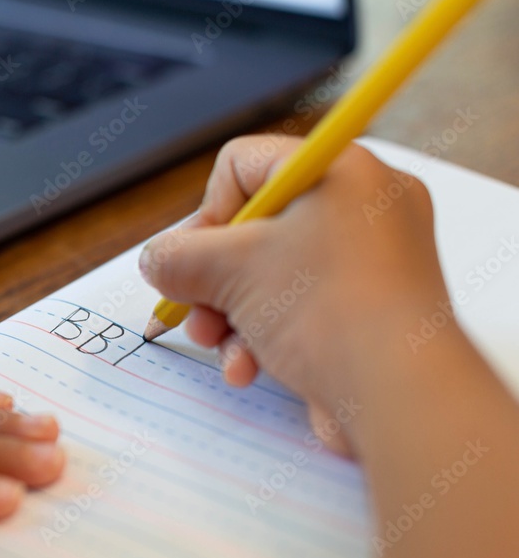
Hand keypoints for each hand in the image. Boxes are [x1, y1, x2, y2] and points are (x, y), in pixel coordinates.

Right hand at [139, 136, 448, 455]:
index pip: (244, 164)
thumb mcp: (229, 271)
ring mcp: (371, 262)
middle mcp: (361, 207)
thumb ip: (176, 258)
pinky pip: (302, 309)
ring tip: (218, 346)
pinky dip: (266, 336)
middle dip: (212, 279)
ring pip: (271, 276)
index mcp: (338, 171)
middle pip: (253, 228)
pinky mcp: (370, 311)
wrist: (400, 393)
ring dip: (230, 316)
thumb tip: (157, 262)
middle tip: (192, 309)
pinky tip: (248, 368)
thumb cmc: (323, 309)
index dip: (207, 212)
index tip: (194, 258)